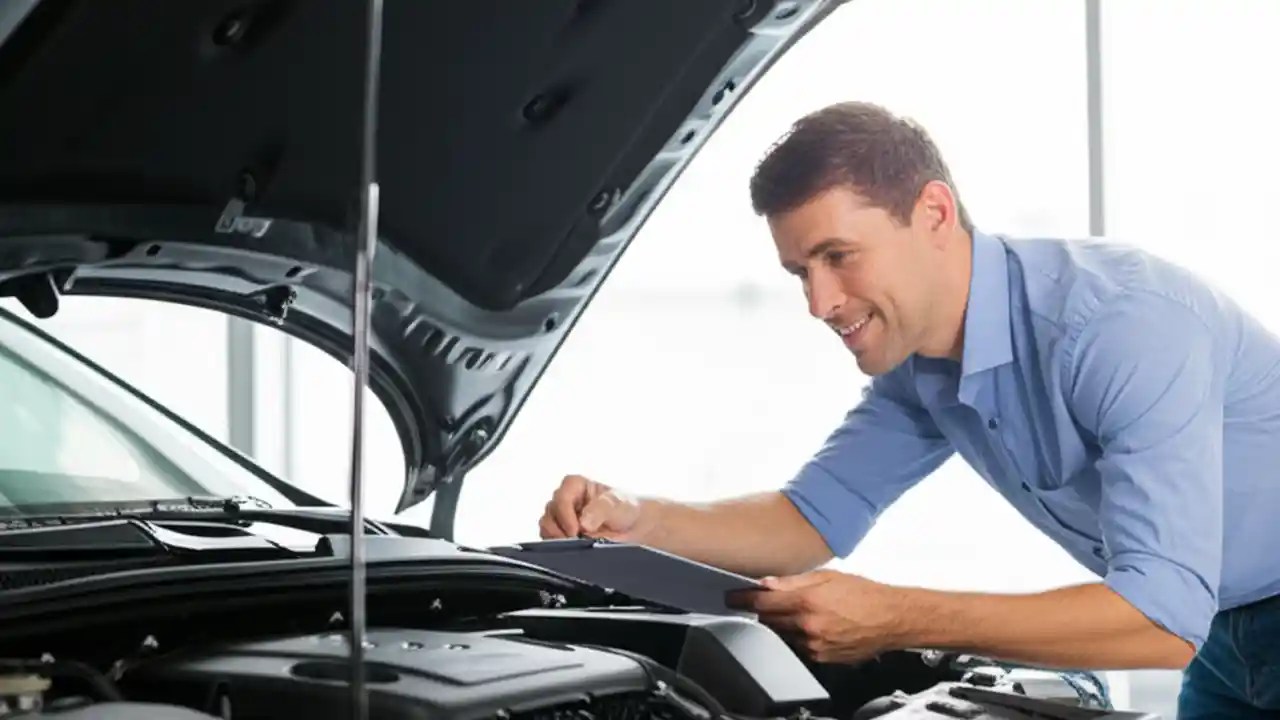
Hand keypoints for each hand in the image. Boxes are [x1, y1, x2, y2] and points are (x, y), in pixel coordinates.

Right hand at [539, 474, 649, 541]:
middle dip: (560, 529)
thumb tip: (583, 523)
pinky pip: (549, 541)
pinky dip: (558, 548)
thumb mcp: (616, 504)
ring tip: (577, 546)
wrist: (634, 528)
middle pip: (550, 513)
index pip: (561, 497)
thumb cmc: (624, 509)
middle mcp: (564, 500)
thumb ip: (599, 510)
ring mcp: (560, 518)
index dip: (565, 514)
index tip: (576, 529)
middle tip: (576, 541)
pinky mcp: (560, 535)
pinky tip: (573, 551)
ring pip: (546, 528)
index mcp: (574, 485)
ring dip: (558, 539)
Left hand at [729, 569, 902, 663]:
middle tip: (764, 602)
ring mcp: (814, 645)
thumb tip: (767, 582)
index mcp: (807, 601)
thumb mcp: (827, 576)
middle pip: (769, 620)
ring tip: (799, 611)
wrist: (891, 618)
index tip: (732, 598)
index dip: (743, 600)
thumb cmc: (865, 594)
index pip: (762, 603)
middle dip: (764, 611)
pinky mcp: (822, 658)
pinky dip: (798, 636)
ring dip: (782, 623)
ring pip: (783, 635)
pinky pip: (799, 647)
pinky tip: (812, 625)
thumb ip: (793, 580)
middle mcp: (808, 625)